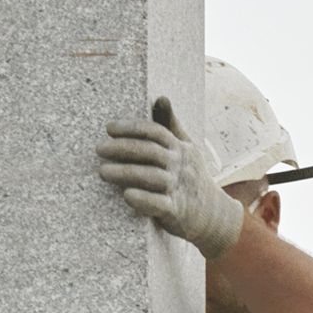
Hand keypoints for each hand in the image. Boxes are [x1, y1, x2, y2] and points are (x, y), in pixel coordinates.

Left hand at [94, 107, 247, 256]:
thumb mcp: (187, 148)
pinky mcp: (176, 211)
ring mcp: (179, 188)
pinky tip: (126, 195)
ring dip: (125, 173)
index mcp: (180, 148)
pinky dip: (143, 199)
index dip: (132, 128)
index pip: (155, 133)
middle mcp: (180, 166)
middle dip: (123, 148)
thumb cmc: (192, 176)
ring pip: (152, 176)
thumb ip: (171, 125)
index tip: (109, 128)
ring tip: (102, 171)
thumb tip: (161, 98)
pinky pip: (159, 204)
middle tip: (99, 149)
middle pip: (150, 152)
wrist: (213, 214)